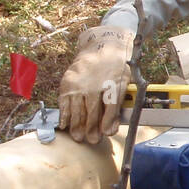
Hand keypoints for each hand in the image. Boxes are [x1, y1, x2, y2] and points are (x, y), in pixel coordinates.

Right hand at [58, 25, 133, 142]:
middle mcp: (94, 84)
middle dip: (91, 129)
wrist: (102, 48)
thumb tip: (111, 130)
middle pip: (92, 111)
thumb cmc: (116, 70)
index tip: (107, 134)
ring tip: (78, 138)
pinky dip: (65, 115)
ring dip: (77, 126)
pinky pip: (64, 102)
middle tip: (92, 141)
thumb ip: (117, 107)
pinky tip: (65, 125)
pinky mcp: (67, 83)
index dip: (109, 122)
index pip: (110, 106)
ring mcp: (79, 83)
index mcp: (112, 83)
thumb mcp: (123, 85)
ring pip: (77, 108)